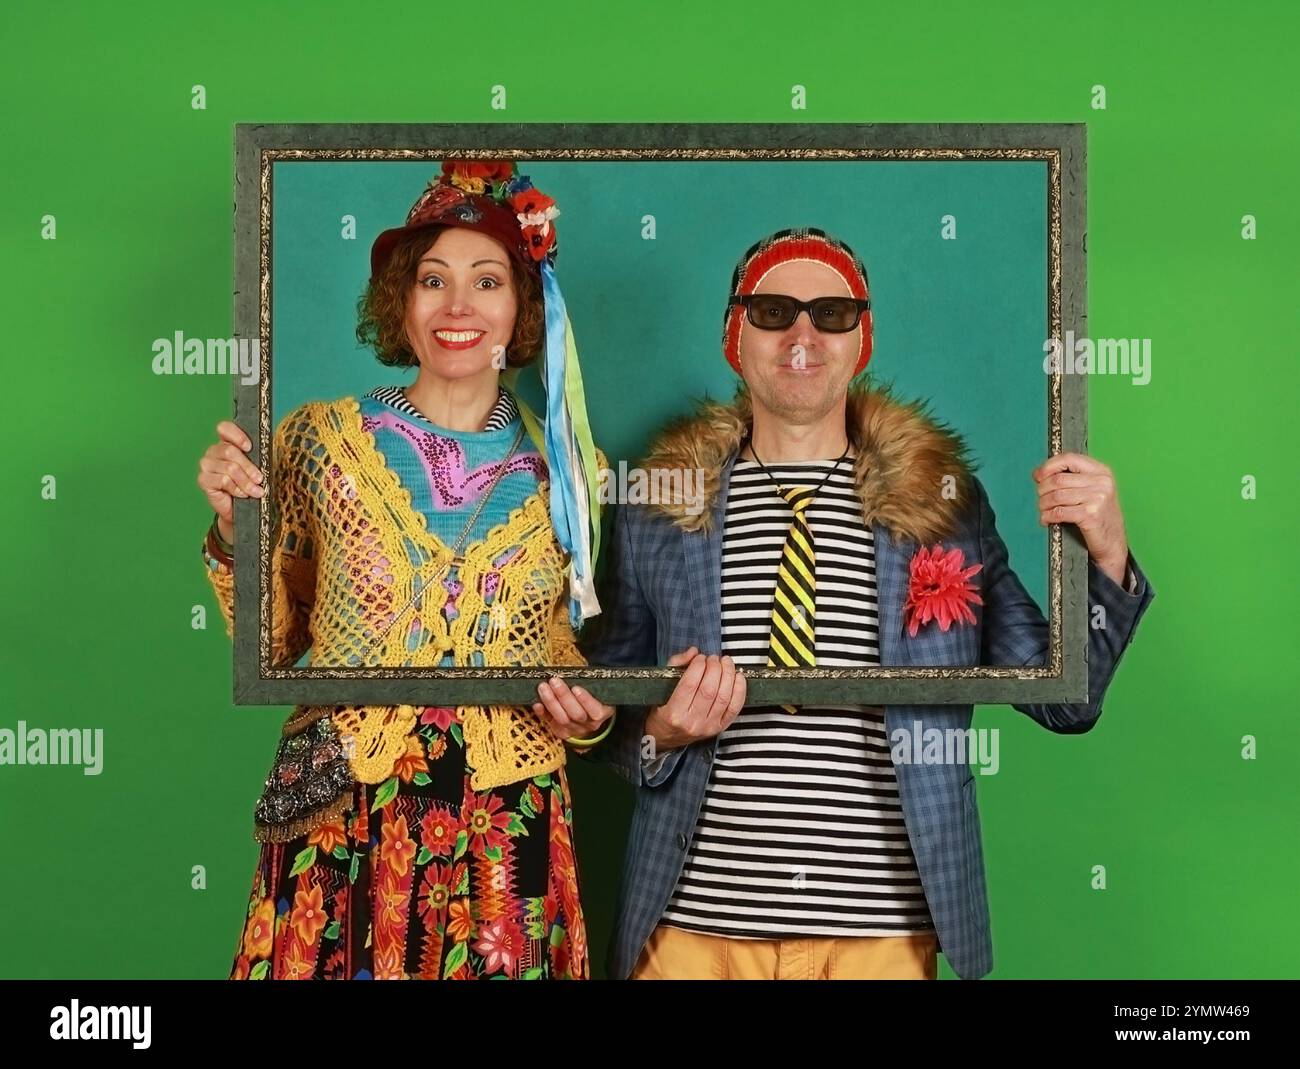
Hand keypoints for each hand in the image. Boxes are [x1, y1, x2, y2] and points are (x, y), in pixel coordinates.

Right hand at [198, 421, 263, 541]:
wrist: (239, 509)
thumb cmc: (248, 485)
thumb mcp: (255, 468)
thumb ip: (256, 456)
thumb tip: (265, 451)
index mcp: (226, 443)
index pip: (224, 428)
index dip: (237, 435)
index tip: (250, 447)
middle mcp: (213, 451)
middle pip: (230, 451)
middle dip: (249, 467)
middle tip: (260, 479)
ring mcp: (206, 465)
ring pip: (229, 468)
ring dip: (246, 482)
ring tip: (256, 491)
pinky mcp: (203, 480)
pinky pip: (223, 481)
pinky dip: (236, 489)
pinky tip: (241, 494)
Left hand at [533, 677, 615, 741]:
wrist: (588, 720)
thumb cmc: (592, 698)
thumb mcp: (596, 691)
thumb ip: (587, 683)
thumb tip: (569, 670)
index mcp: (601, 713)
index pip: (595, 711)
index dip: (586, 700)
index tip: (576, 688)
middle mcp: (589, 724)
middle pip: (576, 714)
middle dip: (564, 696)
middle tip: (554, 681)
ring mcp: (574, 730)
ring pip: (562, 719)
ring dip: (551, 702)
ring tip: (543, 687)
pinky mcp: (561, 732)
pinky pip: (550, 723)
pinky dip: (542, 713)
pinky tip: (537, 703)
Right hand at [644, 648, 746, 751]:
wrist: (665, 736)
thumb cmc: (662, 709)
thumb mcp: (662, 686)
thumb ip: (676, 664)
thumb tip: (694, 652)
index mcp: (673, 712)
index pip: (690, 684)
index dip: (698, 666)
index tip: (700, 657)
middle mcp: (691, 722)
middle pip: (709, 689)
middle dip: (715, 668)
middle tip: (713, 658)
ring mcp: (707, 727)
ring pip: (724, 697)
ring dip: (728, 675)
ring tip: (726, 663)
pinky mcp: (719, 728)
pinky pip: (735, 708)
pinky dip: (740, 690)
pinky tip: (738, 677)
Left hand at [1033, 452, 1128, 585]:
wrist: (1113, 542)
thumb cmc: (1098, 516)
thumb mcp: (1091, 491)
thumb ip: (1071, 479)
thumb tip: (1039, 474)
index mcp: (1101, 471)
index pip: (1069, 459)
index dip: (1049, 466)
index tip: (1038, 476)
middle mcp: (1101, 482)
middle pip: (1058, 479)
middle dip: (1042, 490)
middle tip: (1041, 500)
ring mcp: (1097, 498)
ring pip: (1055, 496)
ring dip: (1043, 504)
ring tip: (1043, 511)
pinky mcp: (1090, 515)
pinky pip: (1058, 512)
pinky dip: (1047, 516)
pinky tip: (1046, 520)